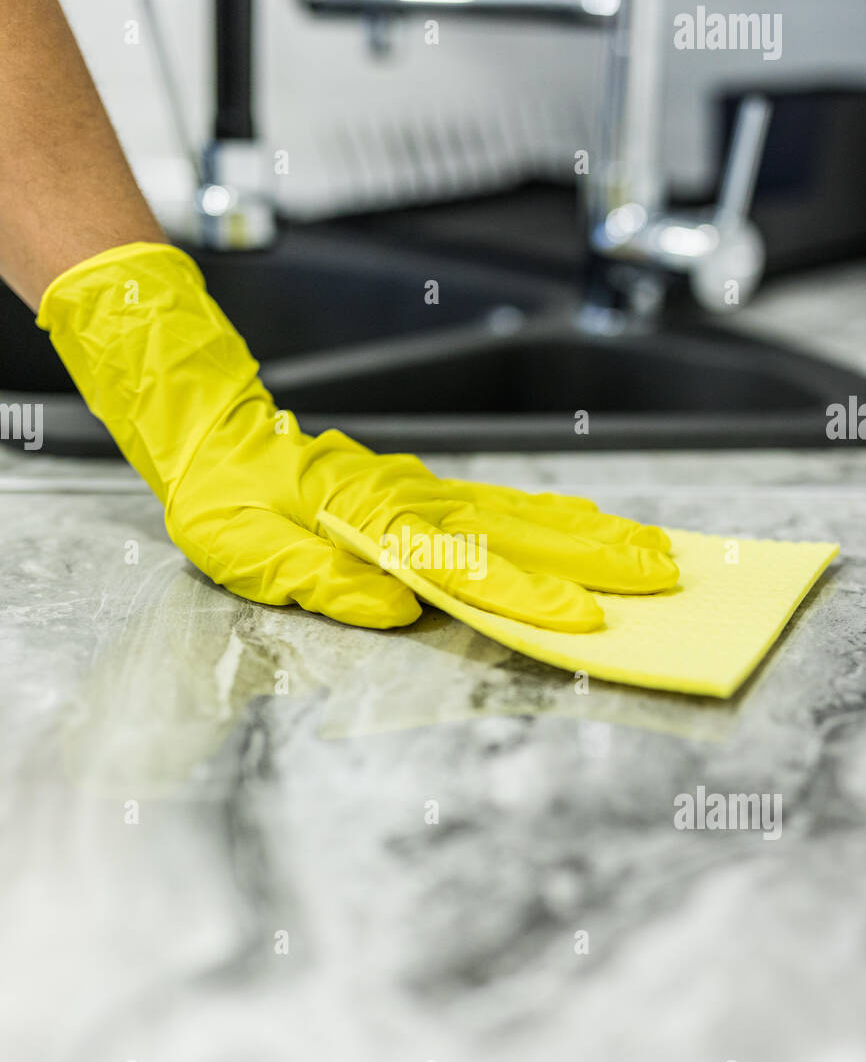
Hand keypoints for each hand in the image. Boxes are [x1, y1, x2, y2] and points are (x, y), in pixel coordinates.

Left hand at [38, 242, 677, 630]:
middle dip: (595, 559)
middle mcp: (415, 504)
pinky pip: (502, 502)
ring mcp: (427, 493)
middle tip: (662, 575)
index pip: (467, 569)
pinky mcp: (426, 491)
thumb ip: (320, 580)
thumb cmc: (229, 503)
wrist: (220, 441)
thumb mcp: (250, 553)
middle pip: (520, 536)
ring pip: (523, 515)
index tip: (582, 620)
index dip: (528, 597)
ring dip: (591, 535)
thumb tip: (390, 607)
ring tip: (651, 548)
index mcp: (375, 525)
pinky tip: (586, 521)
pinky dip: (553, 513)